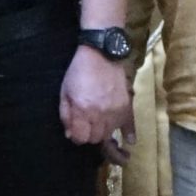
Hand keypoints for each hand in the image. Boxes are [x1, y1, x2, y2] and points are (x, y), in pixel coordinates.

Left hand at [59, 45, 133, 162]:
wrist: (103, 55)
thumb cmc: (79, 72)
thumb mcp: (65, 92)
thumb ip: (66, 115)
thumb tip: (70, 134)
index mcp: (83, 110)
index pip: (81, 138)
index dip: (76, 137)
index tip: (75, 131)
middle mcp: (101, 114)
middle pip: (95, 139)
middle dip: (88, 135)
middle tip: (86, 126)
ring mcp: (116, 112)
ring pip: (109, 134)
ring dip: (103, 132)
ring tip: (99, 124)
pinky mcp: (128, 107)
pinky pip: (130, 126)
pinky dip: (129, 134)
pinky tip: (129, 141)